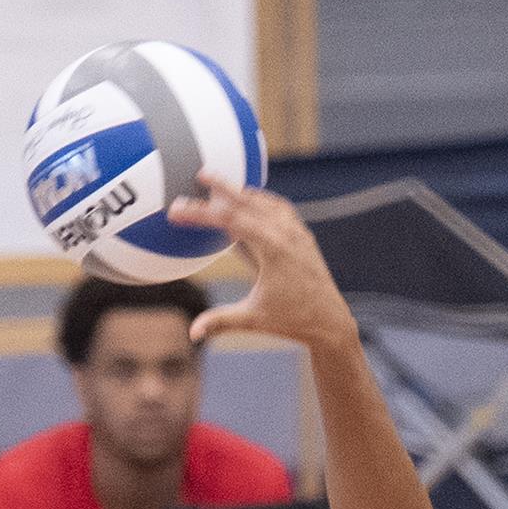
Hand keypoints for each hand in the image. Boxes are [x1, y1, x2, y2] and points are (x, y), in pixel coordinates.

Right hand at [168, 177, 359, 354]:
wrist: (330, 322)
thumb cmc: (293, 321)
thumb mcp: (253, 319)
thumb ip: (221, 322)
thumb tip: (193, 333)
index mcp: (273, 249)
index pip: (229, 221)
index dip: (200, 214)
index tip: (177, 210)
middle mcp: (286, 234)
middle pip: (248, 202)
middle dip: (222, 188)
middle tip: (201, 174)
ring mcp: (297, 233)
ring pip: (265, 202)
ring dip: (242, 192)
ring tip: (221, 186)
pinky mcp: (303, 237)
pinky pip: (280, 209)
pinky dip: (263, 201)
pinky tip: (251, 200)